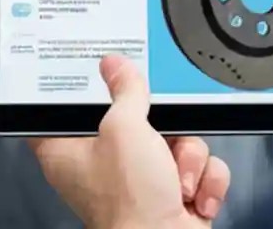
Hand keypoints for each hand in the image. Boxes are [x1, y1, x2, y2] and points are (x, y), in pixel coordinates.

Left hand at [28, 55, 230, 228]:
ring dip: (189, 160)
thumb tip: (116, 67)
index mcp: (71, 151)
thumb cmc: (130, 205)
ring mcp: (141, 182)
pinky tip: (192, 197)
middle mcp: (104, 167)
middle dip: (165, 131)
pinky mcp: (172, 194)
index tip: (97, 72)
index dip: (82, 90)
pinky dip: (204, 180)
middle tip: (157, 136)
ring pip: (177, 141)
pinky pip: (198, 167)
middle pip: (137, 119)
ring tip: (176, 180)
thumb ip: (124, 92)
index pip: (67, 109)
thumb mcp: (124, 130)